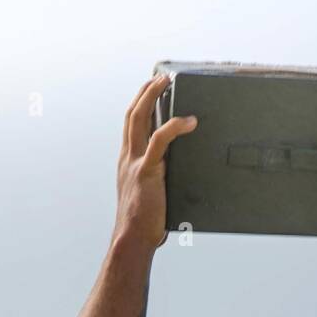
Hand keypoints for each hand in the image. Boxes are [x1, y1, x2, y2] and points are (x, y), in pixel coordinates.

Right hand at [111, 74, 197, 252]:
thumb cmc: (144, 223)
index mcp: (127, 162)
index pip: (129, 125)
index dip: (139, 103)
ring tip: (167, 82)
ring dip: (152, 97)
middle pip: (131, 115)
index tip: (149, 87)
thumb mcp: (150, 193)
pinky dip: (174, 127)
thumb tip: (181, 171)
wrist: (131, 240)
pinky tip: (190, 121)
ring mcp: (135, 163)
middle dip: (145, 92)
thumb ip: (160, 177)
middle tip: (160, 76)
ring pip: (139, 119)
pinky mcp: (147, 172)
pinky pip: (159, 141)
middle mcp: (127, 158)